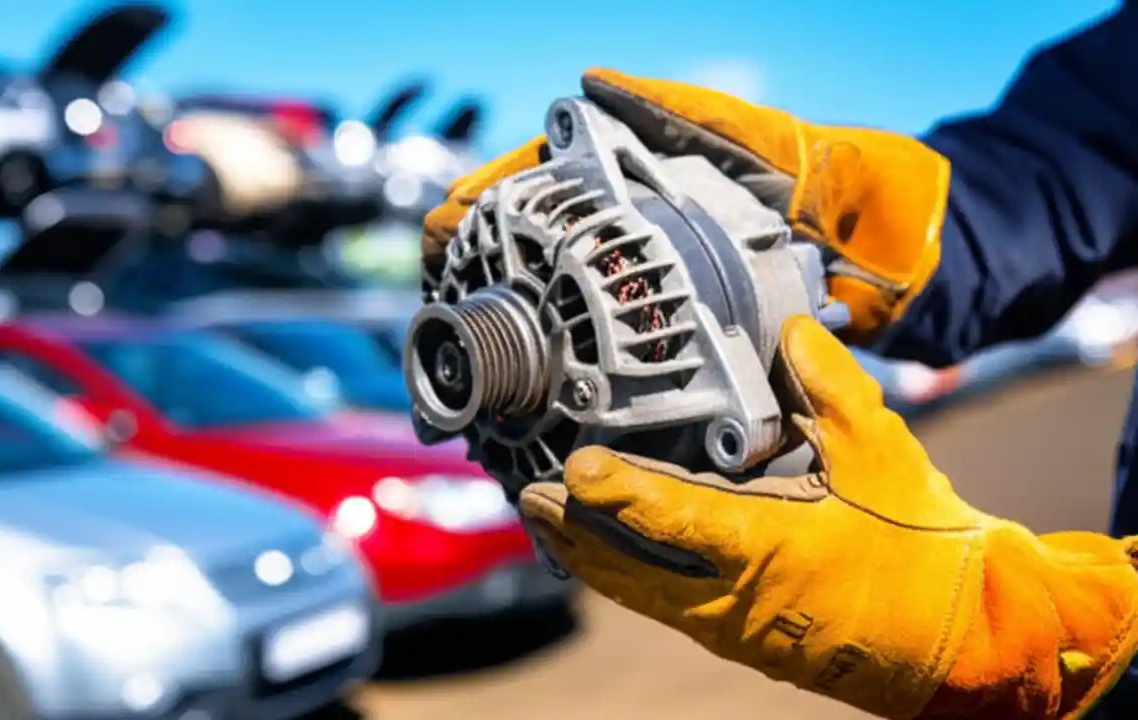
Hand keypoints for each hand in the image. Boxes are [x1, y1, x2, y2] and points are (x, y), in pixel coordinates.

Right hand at [423, 68, 949, 339]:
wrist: (909, 257)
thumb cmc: (846, 186)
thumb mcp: (766, 140)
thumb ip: (687, 114)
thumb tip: (590, 88)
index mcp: (652, 175)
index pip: (546, 185)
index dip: (491, 207)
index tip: (449, 231)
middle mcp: (648, 233)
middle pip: (544, 252)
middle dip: (488, 276)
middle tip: (446, 305)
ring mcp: (667, 285)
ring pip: (574, 307)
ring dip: (523, 332)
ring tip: (478, 360)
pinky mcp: (692, 336)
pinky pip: (625, 352)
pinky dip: (584, 372)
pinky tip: (552, 396)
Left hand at [519, 315, 1137, 719]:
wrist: (959, 639)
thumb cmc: (923, 550)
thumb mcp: (884, 455)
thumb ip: (831, 389)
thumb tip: (790, 331)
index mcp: (770, 548)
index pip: (675, 517)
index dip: (619, 491)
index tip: (572, 467)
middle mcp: (734, 597)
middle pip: (629, 565)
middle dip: (572, 528)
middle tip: (526, 490)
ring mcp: (729, 625)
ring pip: (636, 589)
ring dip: (585, 553)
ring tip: (541, 518)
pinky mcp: (735, 636)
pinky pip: (658, 602)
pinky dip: (619, 574)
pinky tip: (598, 553)